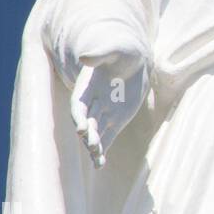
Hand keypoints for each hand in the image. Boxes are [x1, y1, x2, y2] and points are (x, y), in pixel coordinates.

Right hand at [69, 48, 148, 168]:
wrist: (135, 59)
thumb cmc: (122, 51)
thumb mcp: (114, 50)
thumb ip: (100, 54)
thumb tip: (85, 57)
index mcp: (86, 87)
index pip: (78, 105)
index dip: (79, 116)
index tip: (81, 128)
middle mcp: (92, 102)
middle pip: (87, 121)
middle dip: (89, 133)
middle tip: (92, 144)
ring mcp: (104, 112)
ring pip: (96, 132)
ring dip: (95, 145)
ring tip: (97, 158)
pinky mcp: (116, 120)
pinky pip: (107, 138)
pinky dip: (103, 150)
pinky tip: (100, 164)